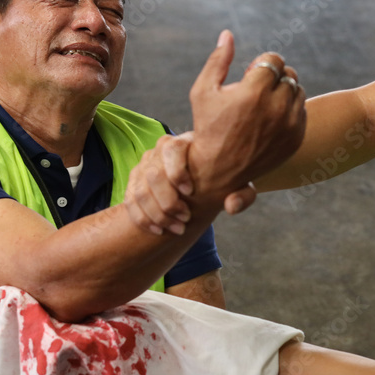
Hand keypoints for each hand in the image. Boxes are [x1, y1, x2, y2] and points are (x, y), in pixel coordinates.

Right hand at [126, 133, 257, 234]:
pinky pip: (130, 203)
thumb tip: (231, 206)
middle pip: (153, 175)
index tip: (190, 192)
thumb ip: (243, 194)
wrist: (202, 184)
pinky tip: (159, 231)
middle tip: (186, 218)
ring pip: (140, 192)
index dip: (177, 171)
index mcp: (184, 143)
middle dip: (168, 202)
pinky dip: (143, 220)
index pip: (172, 149)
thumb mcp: (238, 185)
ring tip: (177, 228)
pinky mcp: (134, 183)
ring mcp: (144, 167)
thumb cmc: (220, 179)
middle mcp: (159, 152)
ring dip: (157, 215)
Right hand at [187, 30, 305, 197]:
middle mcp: (276, 108)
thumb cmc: (208, 127)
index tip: (251, 75)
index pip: (274, 60)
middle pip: (288, 74)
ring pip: (298, 91)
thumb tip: (228, 34)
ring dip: (284, 92)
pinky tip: (271, 119)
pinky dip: (290, 111)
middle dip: (274, 76)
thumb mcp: (203, 91)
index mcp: (254, 92)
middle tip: (257, 89)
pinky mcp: (296, 138)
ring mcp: (289, 125)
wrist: (219, 170)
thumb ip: (217, 60)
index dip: (262, 64)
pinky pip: (301, 112)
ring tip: (264, 103)